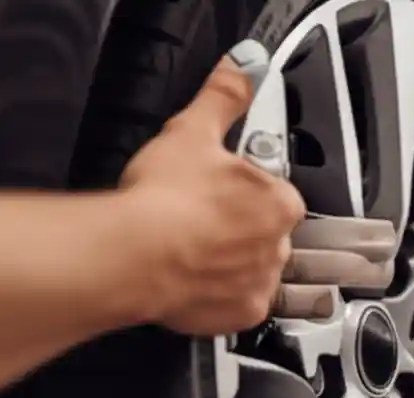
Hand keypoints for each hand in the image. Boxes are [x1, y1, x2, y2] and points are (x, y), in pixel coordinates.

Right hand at [118, 55, 305, 335]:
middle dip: (238, 229)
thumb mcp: (193, 131)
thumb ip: (223, 98)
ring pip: (254, 270)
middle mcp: (280, 246)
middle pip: (266, 234)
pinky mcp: (241, 315)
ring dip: (231, 263)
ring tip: (193, 251)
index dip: (242, 191)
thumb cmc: (163, 197)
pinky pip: (237, 304)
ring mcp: (262, 283)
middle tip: (200, 221)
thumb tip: (243, 67)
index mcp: (280, 202)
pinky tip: (193, 280)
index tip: (216, 191)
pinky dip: (219, 296)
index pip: (274, 194)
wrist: (133, 255)